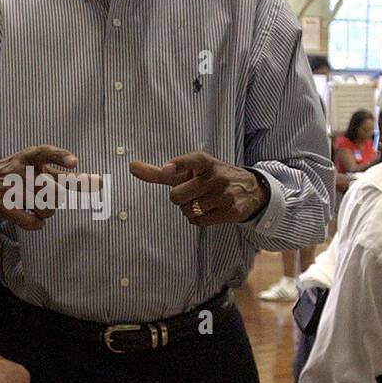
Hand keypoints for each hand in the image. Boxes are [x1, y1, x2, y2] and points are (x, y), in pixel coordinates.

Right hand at [0, 145, 78, 229]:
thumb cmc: (17, 175)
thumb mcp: (37, 167)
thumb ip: (65, 174)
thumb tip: (98, 182)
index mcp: (29, 157)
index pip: (45, 152)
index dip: (60, 157)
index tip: (74, 162)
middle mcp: (21, 171)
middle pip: (55, 191)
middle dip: (56, 199)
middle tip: (44, 196)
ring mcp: (13, 189)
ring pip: (47, 208)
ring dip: (46, 212)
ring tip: (35, 206)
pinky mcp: (6, 208)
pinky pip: (32, 222)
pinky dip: (37, 224)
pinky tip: (32, 218)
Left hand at [129, 151, 268, 226]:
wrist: (250, 189)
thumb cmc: (210, 177)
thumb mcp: (190, 171)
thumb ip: (159, 172)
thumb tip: (131, 166)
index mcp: (204, 162)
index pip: (191, 160)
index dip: (178, 165)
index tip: (166, 169)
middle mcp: (215, 176)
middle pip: (178, 195)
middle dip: (178, 199)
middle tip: (191, 193)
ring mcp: (224, 194)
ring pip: (188, 210)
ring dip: (189, 210)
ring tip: (203, 201)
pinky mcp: (231, 211)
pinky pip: (199, 221)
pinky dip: (198, 219)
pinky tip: (209, 211)